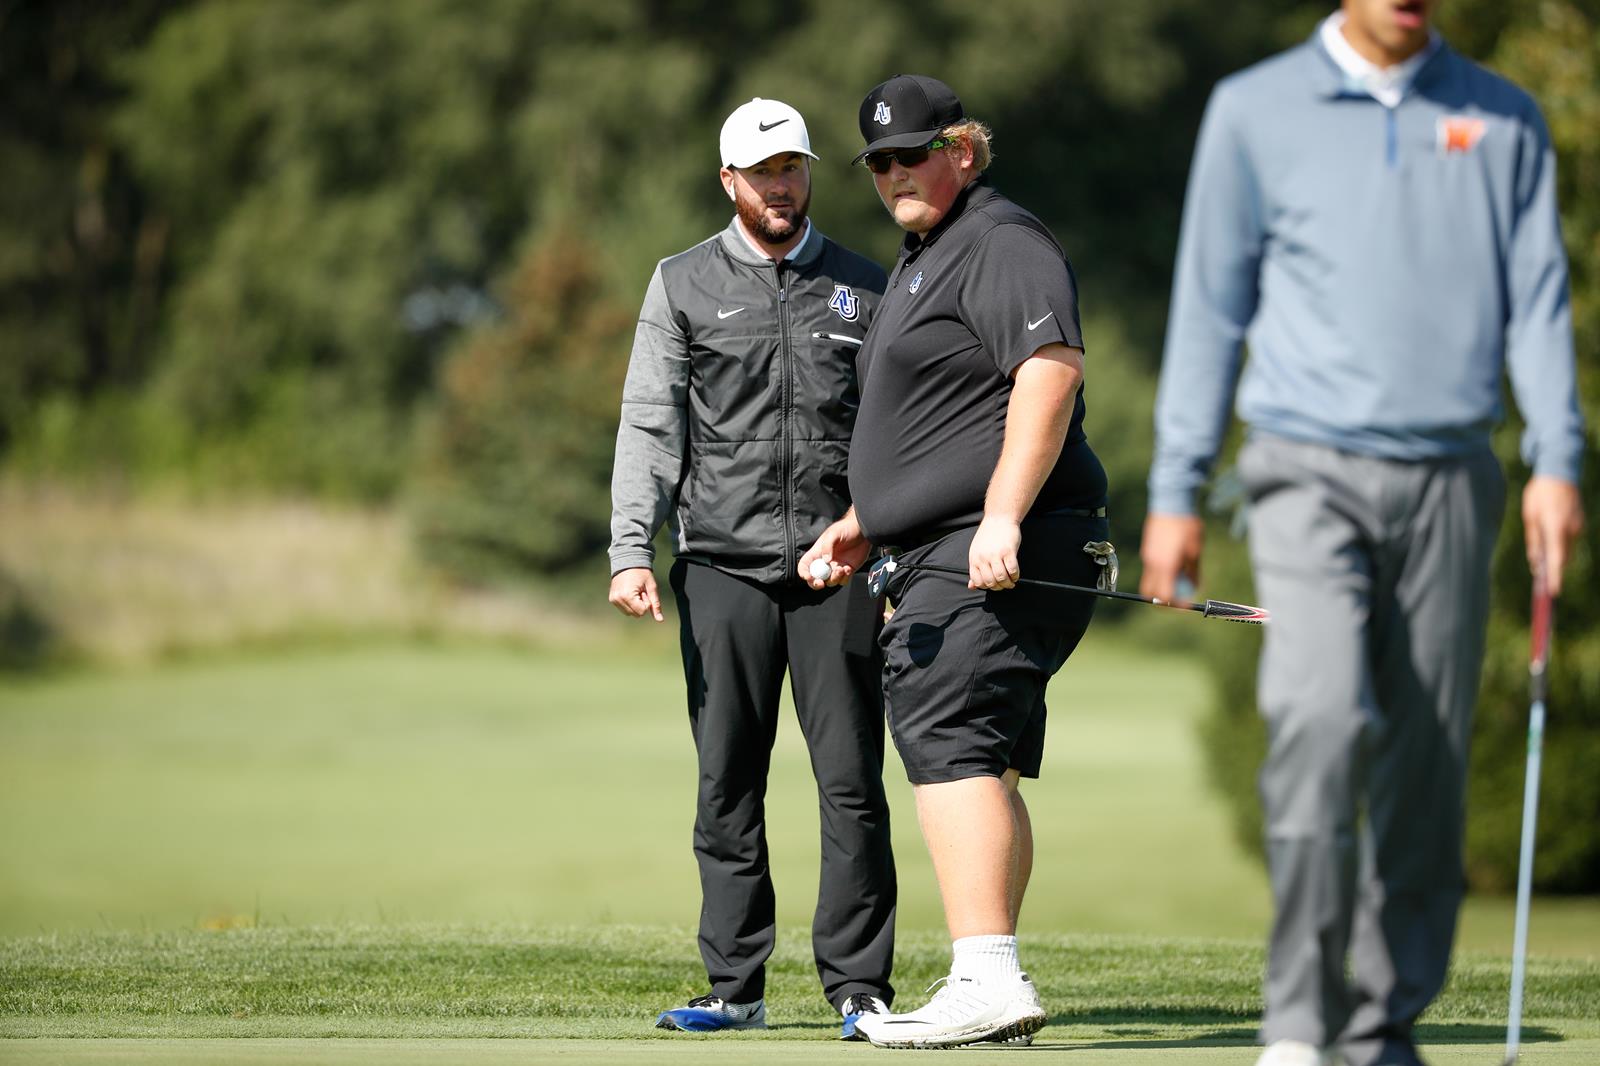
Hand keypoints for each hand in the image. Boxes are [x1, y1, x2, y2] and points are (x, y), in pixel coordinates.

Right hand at [608, 567, 663, 620]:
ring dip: (635, 605)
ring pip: (630, 613)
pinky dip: (629, 603)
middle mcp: (618, 599)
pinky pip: (624, 609)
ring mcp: (613, 599)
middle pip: (636, 614)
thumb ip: (656, 604)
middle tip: (640, 591)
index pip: (642, 612)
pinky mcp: (612, 599)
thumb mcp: (652, 587)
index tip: (644, 592)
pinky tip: (630, 592)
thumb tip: (660, 620)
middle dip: (641, 604)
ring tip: (635, 591)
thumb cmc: (642, 572)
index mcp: (627, 596)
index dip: (647, 603)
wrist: (628, 561)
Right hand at [799, 511, 870, 588]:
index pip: (805, 565)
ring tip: (841, 568)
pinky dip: (845, 578)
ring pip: (830, 582)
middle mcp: (825, 562)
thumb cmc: (846, 528)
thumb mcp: (833, 533)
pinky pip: (843, 581)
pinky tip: (849, 568)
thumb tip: (825, 561)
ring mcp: (836, 567)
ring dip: (834, 579)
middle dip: (816, 583)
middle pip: (815, 578)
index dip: (803, 572)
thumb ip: (827, 546)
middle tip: (821, 583)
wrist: (863, 530)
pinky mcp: (847, 570)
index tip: (808, 576)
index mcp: (817, 553)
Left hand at [969, 514, 1021, 589]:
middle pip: (991, 582)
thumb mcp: (976, 551)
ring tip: (1011, 582)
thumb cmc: (988, 535)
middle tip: (1004, 585)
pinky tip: (1016, 575)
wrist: (999, 518)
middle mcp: (983, 558)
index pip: (978, 581)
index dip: (986, 587)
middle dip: (999, 587)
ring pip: (1002, 578)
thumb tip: (971, 586)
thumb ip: (975, 569)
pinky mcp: (1008, 551)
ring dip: (1008, 583)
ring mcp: (996, 554)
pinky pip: (1013, 570)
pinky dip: (1015, 576)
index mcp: (974, 558)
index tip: (993, 585)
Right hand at [1139, 513, 1204, 604]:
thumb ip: (1193, 572)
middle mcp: (1153, 563)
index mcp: (1166, 566)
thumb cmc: (1187, 527)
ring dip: (1161, 584)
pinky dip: (1160, 572)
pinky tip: (1173, 561)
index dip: (1174, 604)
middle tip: (1177, 597)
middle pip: (1150, 592)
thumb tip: (1195, 587)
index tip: (1185, 605)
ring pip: (1149, 579)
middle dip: (1162, 598)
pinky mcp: (1146, 548)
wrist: (1171, 502)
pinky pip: (1150, 567)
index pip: (1164, 596)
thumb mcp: (1195, 551)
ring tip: (1179, 576)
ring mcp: (1147, 555)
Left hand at [1522, 476, 1583, 596]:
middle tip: (1542, 584)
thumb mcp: (1530, 516)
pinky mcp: (1580, 523)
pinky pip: (1569, 539)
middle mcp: (1571, 529)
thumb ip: (1534, 540)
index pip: (1556, 558)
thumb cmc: (1539, 494)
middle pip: (1563, 557)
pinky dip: (1560, 545)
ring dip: (1556, 556)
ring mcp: (1578, 526)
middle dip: (1554, 570)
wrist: (1560, 472)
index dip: (1555, 577)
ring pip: (1566, 549)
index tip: (1553, 591)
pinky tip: (1549, 541)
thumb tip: (1536, 561)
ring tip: (1541, 563)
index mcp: (1556, 527)